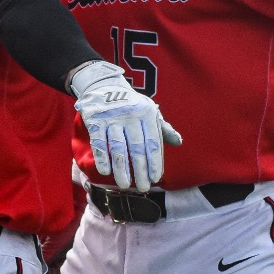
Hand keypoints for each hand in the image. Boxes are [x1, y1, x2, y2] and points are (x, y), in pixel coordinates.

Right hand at [70, 60, 182, 189]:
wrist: (103, 85)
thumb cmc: (131, 104)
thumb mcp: (149, 111)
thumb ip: (163, 128)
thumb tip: (178, 142)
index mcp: (147, 113)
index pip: (153, 142)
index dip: (154, 162)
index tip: (155, 179)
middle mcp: (130, 114)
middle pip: (136, 148)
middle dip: (140, 170)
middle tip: (142, 188)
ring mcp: (112, 117)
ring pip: (118, 148)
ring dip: (121, 169)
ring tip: (124, 185)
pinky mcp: (95, 119)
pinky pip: (99, 142)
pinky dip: (102, 158)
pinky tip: (105, 172)